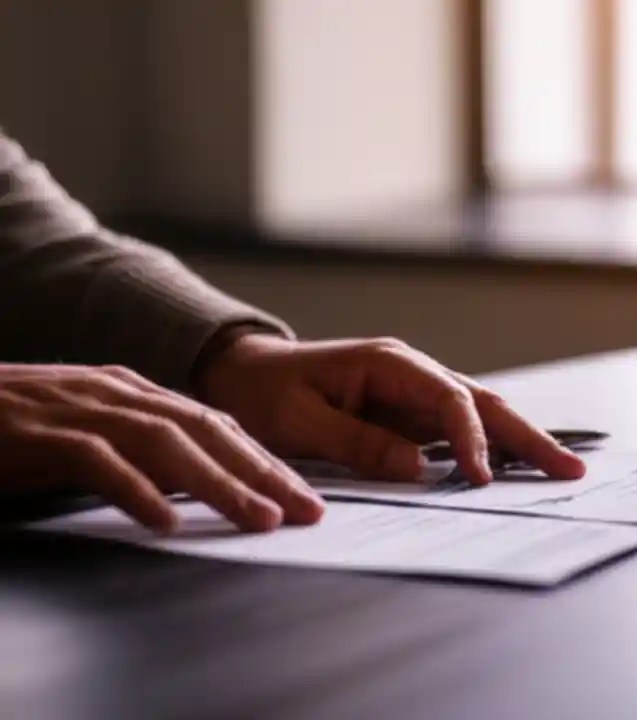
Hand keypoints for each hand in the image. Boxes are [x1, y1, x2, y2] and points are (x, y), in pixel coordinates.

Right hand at [0, 364, 324, 532]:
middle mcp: (115, 392)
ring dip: (218, 483)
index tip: (304, 496)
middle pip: (206, 429)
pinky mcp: (38, 433)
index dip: (263, 460)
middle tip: (305, 511)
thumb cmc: (12, 425)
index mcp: (131, 391)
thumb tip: (191, 487)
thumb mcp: (87, 431)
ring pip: (166, 442)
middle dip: (262, 472)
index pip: (215, 424)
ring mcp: (77, 408)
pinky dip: (135, 489)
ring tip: (257, 519)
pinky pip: (96, 461)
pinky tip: (165, 521)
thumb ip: (138, 449)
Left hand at [194, 335, 586, 484]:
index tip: (481, 478)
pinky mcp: (412, 416)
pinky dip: (494, 450)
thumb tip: (419, 468)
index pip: (448, 399)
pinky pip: (461, 433)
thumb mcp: (298, 420)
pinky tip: (522, 470)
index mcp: (389, 364)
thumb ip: (357, 443)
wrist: (245, 374)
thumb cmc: (264, 392)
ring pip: (482, 417)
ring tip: (563, 470)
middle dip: (529, 436)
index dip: (470, 439)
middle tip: (570, 468)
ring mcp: (416, 395)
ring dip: (522, 444)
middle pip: (484, 404)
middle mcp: (413, 374)